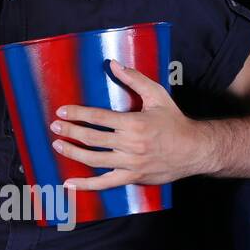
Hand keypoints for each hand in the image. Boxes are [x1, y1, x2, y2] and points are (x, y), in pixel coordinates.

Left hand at [50, 59, 210, 189]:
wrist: (195, 150)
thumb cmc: (174, 121)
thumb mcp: (157, 95)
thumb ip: (134, 79)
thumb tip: (114, 64)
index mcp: (134, 123)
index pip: (98, 118)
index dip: (77, 114)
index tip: (61, 111)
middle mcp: (130, 144)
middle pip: (92, 138)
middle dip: (70, 132)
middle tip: (54, 127)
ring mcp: (131, 163)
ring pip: (94, 160)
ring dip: (72, 153)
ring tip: (58, 145)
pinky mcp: (133, 177)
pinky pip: (105, 183)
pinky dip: (86, 185)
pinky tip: (70, 184)